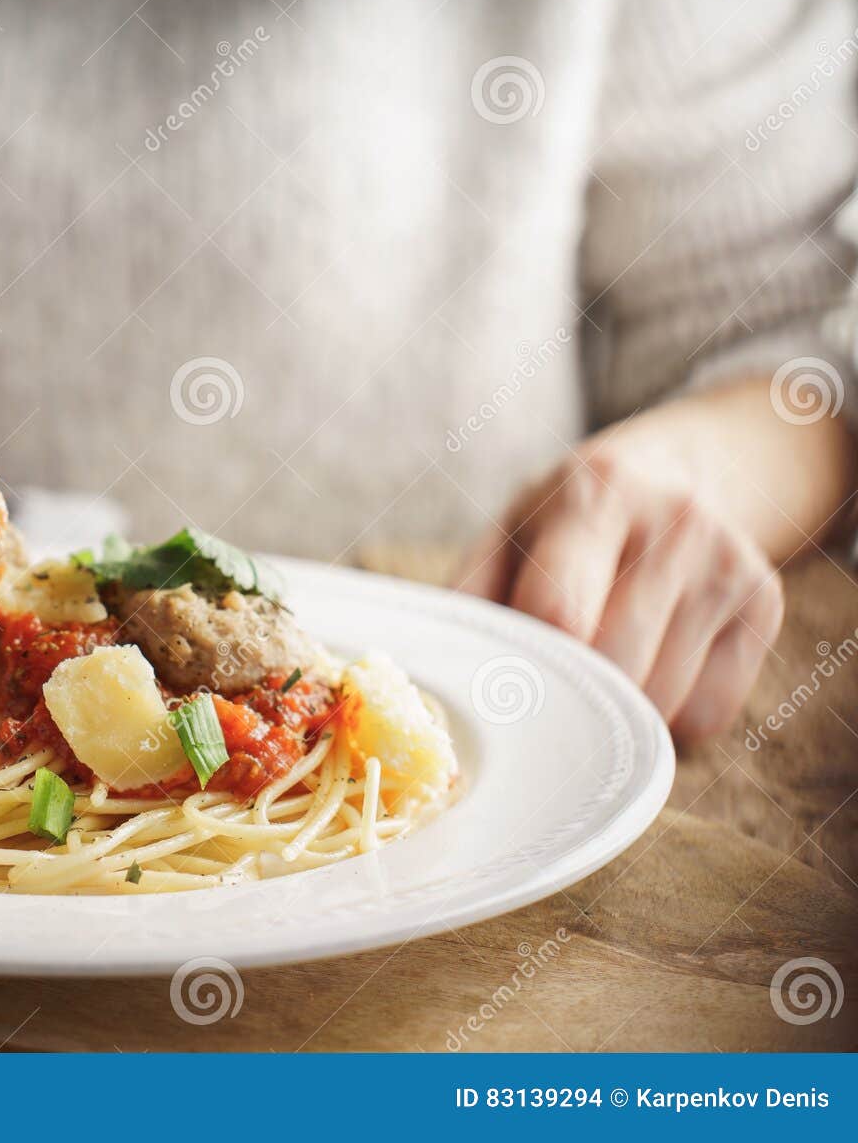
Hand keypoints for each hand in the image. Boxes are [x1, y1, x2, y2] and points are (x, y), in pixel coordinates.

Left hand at [455, 441, 784, 740]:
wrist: (676, 473)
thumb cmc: (567, 522)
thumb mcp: (508, 533)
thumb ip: (467, 597)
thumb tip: (428, 672)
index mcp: (593, 495)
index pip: (559, 609)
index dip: (527, 663)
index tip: (507, 682)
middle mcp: (673, 522)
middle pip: (612, 665)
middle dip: (566, 695)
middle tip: (544, 687)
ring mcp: (728, 563)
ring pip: (660, 701)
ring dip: (615, 715)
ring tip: (595, 668)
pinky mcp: (765, 604)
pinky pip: (707, 715)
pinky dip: (667, 720)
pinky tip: (647, 669)